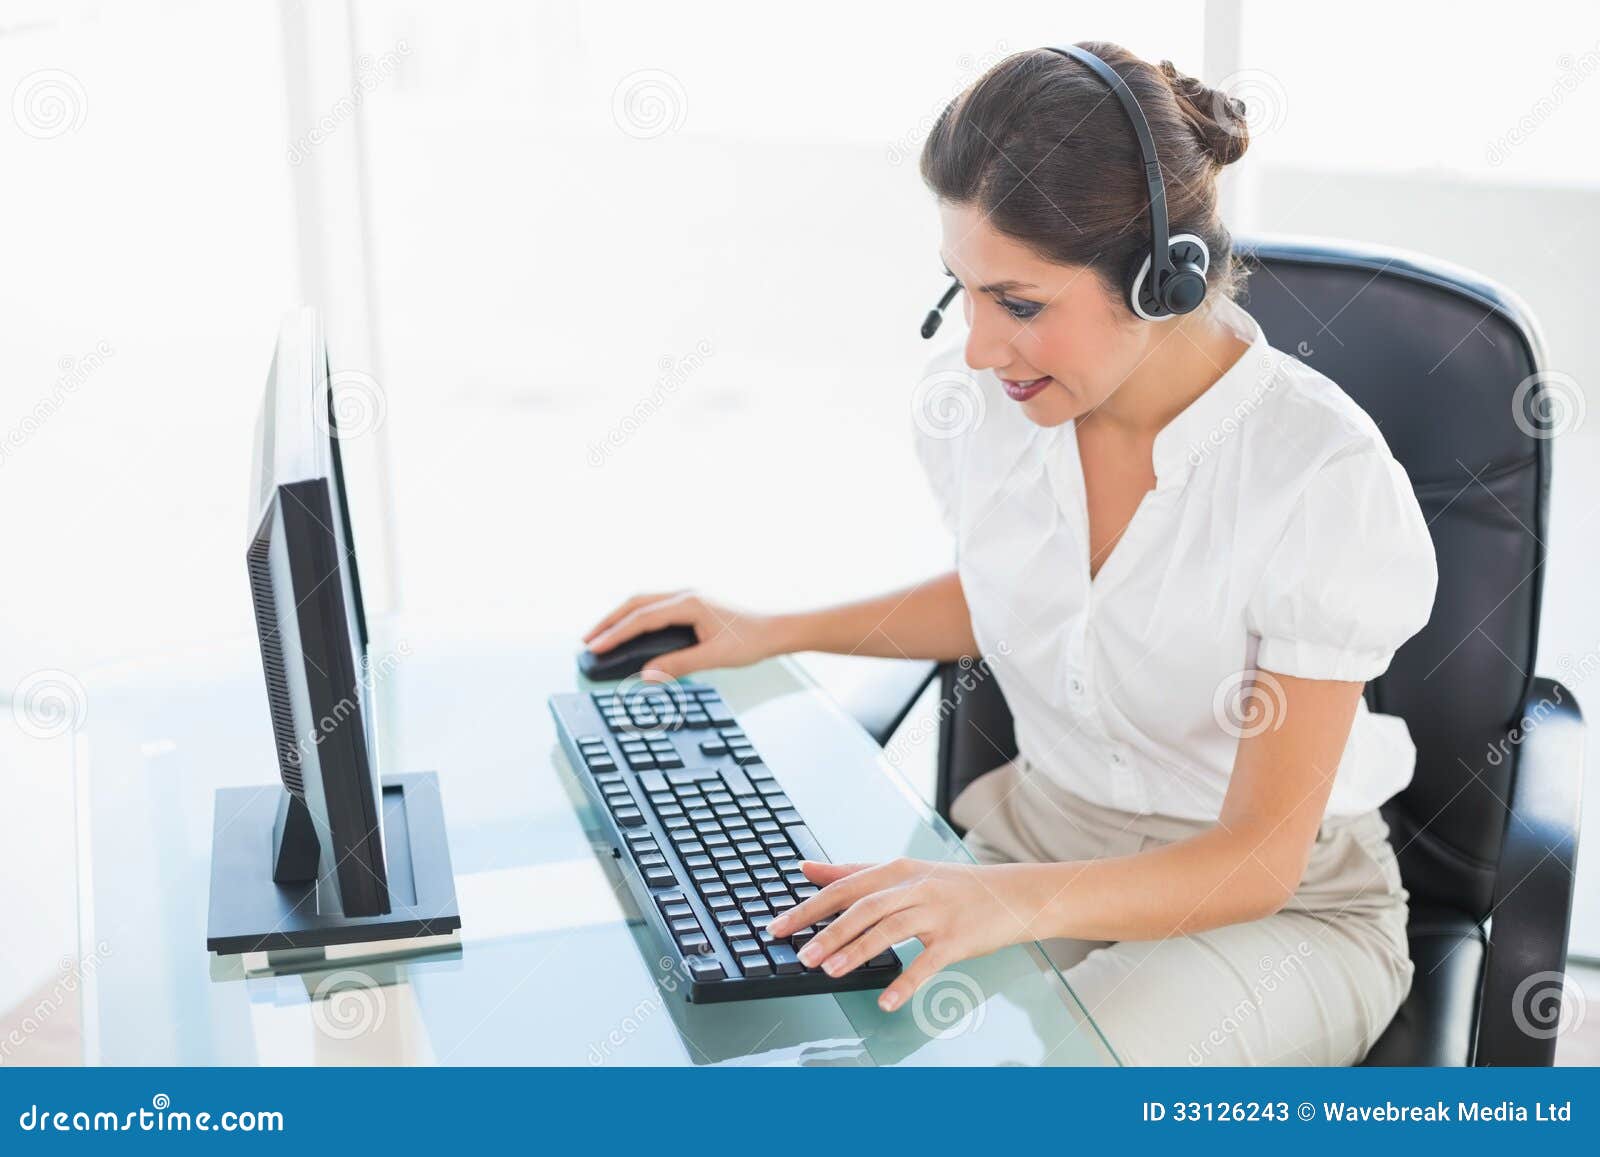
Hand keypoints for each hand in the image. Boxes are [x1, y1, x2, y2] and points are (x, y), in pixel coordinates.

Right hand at [581, 589, 789, 678]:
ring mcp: (690, 595)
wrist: (782, 626)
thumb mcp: (715, 657)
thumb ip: (679, 664)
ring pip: (645, 602)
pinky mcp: (695, 602)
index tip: (594, 648)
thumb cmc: (755, 638)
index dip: (614, 634)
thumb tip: (647, 674)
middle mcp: (686, 593)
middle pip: (636, 603)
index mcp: (688, 602)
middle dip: (609, 621)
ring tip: (603, 636)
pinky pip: (657, 606)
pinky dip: (638, 617)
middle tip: (587, 641)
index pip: (641, 618)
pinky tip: (633, 631)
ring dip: (622, 617)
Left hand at [768, 857, 1052, 1012]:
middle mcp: (914, 887)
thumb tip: (805, 868)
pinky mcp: (958, 939)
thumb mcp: (904, 871)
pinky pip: (928, 962)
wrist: (1014, 894)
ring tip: (830, 971)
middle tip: (800, 954)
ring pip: (890, 929)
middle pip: (864, 907)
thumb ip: (852, 871)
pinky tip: (886, 1001)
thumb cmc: (954, 886)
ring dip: (857, 950)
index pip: (844, 887)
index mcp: (896, 870)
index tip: (777, 927)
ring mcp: (937, 912)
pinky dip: (906, 982)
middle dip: (828, 931)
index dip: (808, 907)